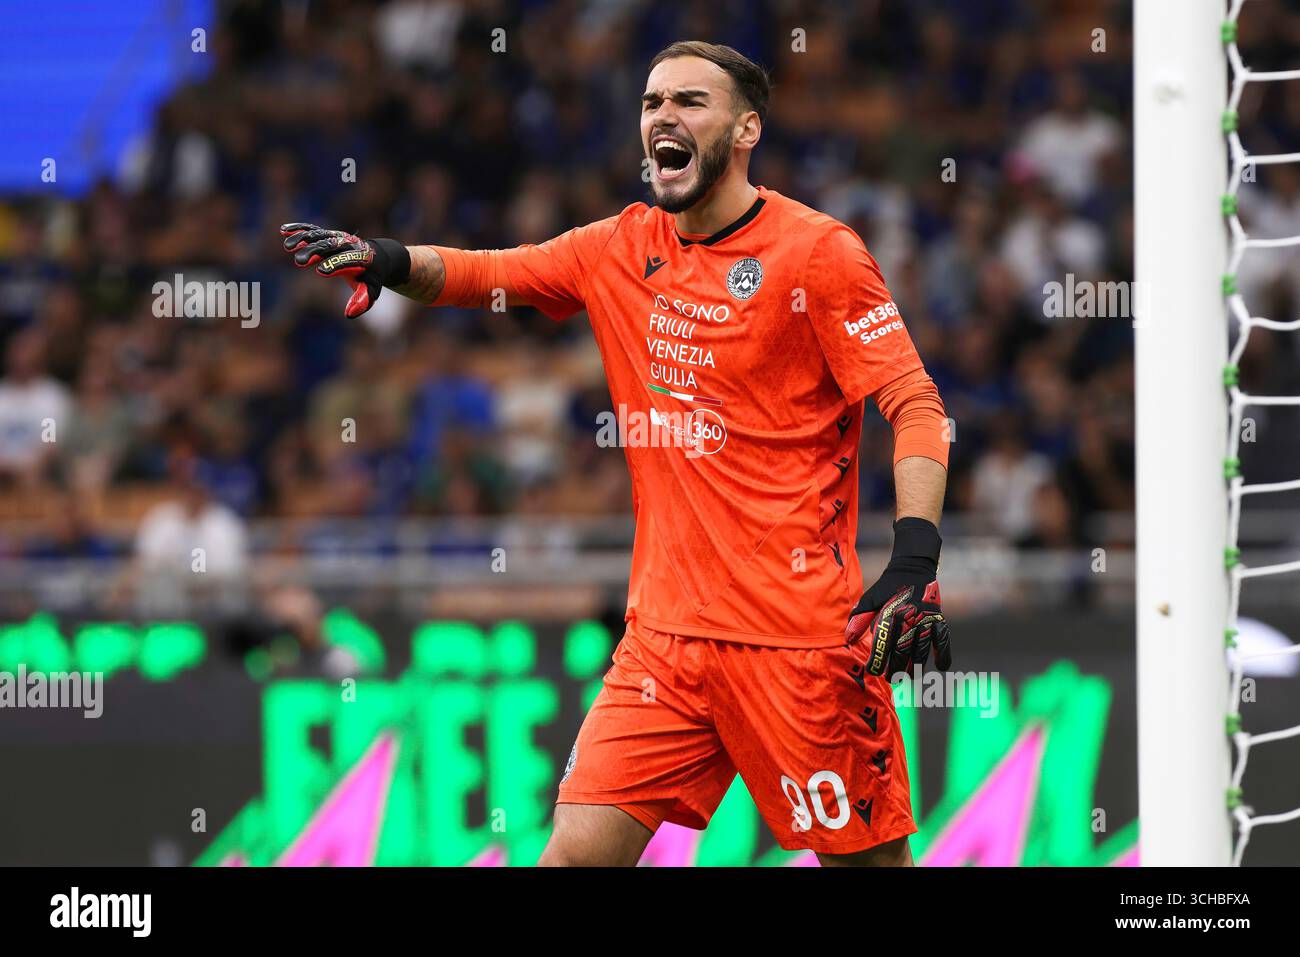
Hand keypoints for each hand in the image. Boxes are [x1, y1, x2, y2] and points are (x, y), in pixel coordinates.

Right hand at [279, 224, 408, 317]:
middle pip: (331, 246)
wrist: (376, 256)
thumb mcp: (371, 290)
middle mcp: (350, 245)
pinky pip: (313, 230)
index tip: (320, 271)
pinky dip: (299, 229)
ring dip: (303, 239)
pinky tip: (283, 231)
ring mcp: (338, 237)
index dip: (335, 264)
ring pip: (320, 235)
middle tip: (299, 261)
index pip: (348, 260)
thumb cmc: (371, 278)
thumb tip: (349, 314)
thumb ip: (362, 301)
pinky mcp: (329, 234)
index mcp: (362, 259)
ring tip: (287, 247)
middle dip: (315, 252)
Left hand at [845, 518, 951, 677]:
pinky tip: (941, 667)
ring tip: (909, 676)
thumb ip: (859, 619)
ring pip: (921, 650)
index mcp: (890, 613)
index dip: (877, 660)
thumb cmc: (888, 587)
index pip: (882, 643)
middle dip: (896, 668)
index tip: (873, 671)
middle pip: (902, 651)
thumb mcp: (870, 599)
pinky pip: (943, 640)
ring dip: (916, 666)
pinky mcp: (938, 619)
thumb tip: (848, 639)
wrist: (913, 567)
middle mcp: (908, 618)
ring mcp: (926, 619)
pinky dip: (944, 654)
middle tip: (891, 678)